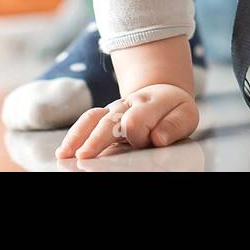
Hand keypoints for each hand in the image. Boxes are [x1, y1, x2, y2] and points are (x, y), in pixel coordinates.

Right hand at [55, 84, 198, 158]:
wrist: (162, 93)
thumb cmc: (173, 110)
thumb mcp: (185, 115)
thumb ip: (173, 126)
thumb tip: (157, 138)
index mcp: (149, 103)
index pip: (136, 121)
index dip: (139, 136)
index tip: (149, 142)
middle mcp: (126, 105)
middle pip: (109, 120)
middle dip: (96, 138)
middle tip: (84, 156)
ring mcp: (112, 110)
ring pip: (92, 119)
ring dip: (78, 136)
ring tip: (65, 155)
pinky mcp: (103, 117)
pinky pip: (86, 122)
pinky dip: (73, 136)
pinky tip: (63, 151)